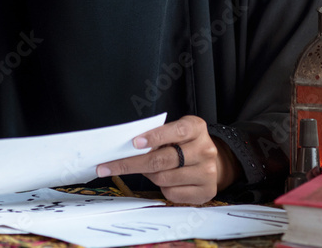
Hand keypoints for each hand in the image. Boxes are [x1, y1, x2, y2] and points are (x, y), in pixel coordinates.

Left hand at [95, 115, 237, 203]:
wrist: (212, 161)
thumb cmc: (183, 143)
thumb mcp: (174, 131)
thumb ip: (156, 136)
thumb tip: (127, 148)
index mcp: (196, 128)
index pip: (175, 131)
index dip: (153, 137)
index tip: (134, 143)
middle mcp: (205, 149)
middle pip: (162, 159)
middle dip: (131, 163)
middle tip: (109, 166)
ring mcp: (207, 172)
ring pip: (164, 177)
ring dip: (148, 175)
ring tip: (145, 169)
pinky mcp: (206, 191)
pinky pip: (172, 193)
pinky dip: (162, 188)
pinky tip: (164, 180)